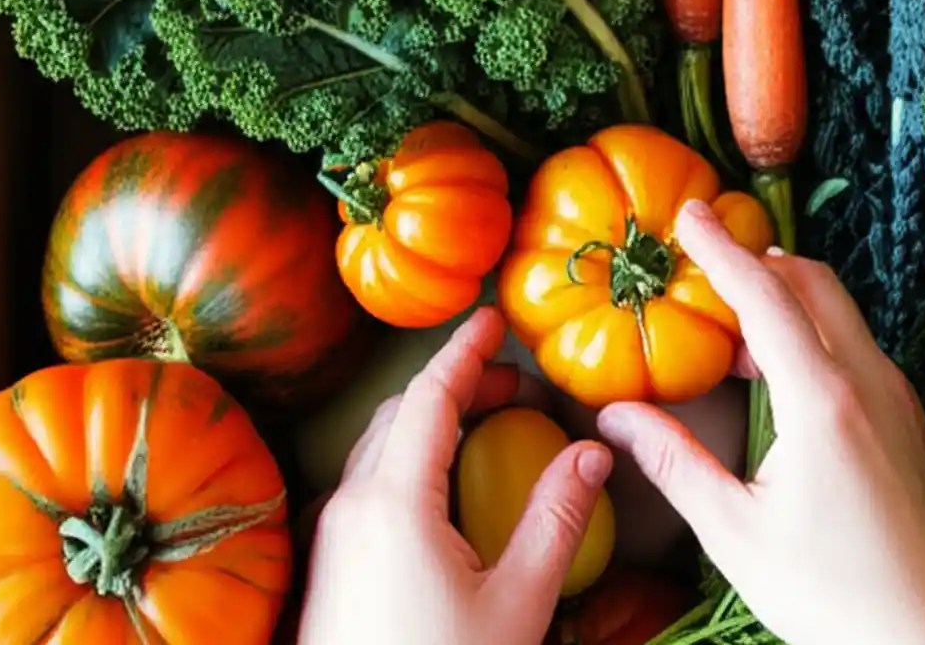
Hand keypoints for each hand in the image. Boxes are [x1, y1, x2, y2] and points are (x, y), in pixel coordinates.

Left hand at [298, 307, 613, 644]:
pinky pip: (369, 482)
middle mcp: (351, 503)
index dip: (464, 353)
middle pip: (401, 414)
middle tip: (513, 386)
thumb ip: (555, 521)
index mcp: (394, 501)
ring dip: (430, 422)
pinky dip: (411, 458)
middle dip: (456, 386)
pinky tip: (447, 487)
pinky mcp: (332, 560)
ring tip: (488, 428)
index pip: (429, 398)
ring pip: (379, 446)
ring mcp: (335, 531)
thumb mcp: (518, 603)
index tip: (490, 321)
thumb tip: (591, 455)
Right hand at [596, 200, 924, 644]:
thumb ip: (671, 462)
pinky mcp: (906, 421)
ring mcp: (897, 399)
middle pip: (813, 283)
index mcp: (824, 401)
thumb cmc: (830, 594)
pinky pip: (855, 346)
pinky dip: (810, 330)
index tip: (688, 213)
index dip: (720, 249)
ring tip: (725, 319)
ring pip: (839, 311)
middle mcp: (871, 384)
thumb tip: (614, 418)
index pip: (766, 296)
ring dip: (783, 296)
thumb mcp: (733, 531)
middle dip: (755, 257)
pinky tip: (774, 369)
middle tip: (699, 256)